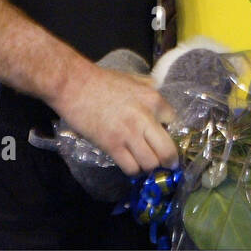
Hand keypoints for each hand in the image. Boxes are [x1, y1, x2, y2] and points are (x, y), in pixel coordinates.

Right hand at [52, 63, 179, 175]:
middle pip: (168, 151)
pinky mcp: (112, 146)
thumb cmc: (104, 80)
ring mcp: (129, 134)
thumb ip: (149, 89)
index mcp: (154, 100)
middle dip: (169, 161)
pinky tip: (132, 166)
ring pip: (151, 163)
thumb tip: (157, 95)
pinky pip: (131, 168)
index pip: (174, 123)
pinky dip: (134, 171)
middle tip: (166, 165)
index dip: (170, 132)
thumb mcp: (134, 79)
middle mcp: (146, 118)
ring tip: (146, 165)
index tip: (165, 138)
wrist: (76, 86)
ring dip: (150, 168)